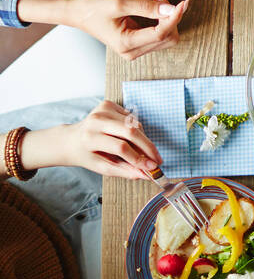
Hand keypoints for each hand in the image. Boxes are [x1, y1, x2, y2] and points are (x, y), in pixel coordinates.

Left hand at [36, 100, 161, 179]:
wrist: (71, 140)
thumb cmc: (87, 155)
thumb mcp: (102, 167)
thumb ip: (124, 171)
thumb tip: (146, 175)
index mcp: (90, 138)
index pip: (120, 147)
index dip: (138, 158)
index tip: (151, 168)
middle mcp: (95, 121)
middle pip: (131, 132)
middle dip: (148, 147)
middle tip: (158, 160)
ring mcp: (102, 109)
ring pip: (134, 124)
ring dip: (144, 140)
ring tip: (145, 153)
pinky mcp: (108, 104)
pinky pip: (131, 118)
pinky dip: (137, 130)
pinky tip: (133, 139)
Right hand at [66, 0, 188, 60]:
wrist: (77, 12)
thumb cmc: (93, 7)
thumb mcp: (120, 3)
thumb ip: (147, 7)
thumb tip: (172, 9)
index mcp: (127, 44)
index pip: (161, 33)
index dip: (175, 17)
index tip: (184, 2)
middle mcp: (133, 51)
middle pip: (168, 37)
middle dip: (169, 15)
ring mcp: (135, 49)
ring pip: (165, 35)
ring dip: (165, 15)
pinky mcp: (137, 43)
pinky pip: (158, 33)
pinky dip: (160, 17)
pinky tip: (153, 2)